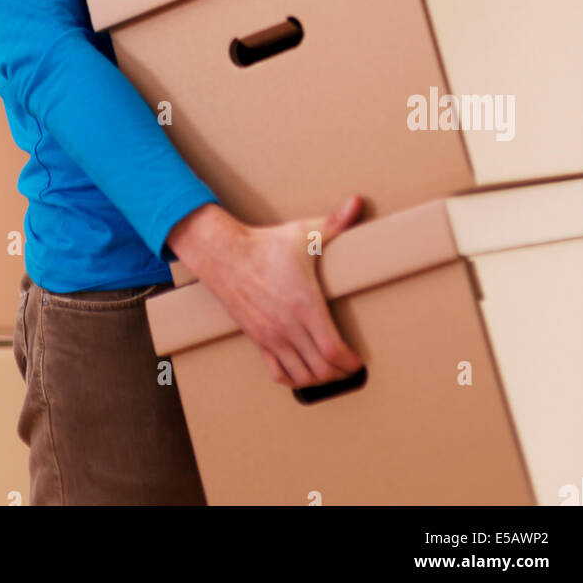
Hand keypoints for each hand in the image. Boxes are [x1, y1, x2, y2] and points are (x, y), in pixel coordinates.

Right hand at [167, 196, 363, 388]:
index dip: (350, 362)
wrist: (224, 254)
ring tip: (329, 371)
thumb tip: (357, 202)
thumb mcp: (304, 232)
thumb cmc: (265, 245)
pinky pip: (278, 373)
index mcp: (305, 304)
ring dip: (319, 379)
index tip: (358, 361)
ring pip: (301, 376)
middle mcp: (288, 326)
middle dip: (340, 373)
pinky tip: (302, 371)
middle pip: (321, 369)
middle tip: (349, 366)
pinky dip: (293, 380)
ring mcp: (271, 336)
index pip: (334, 350)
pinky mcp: (257, 340)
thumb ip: (336, 221)